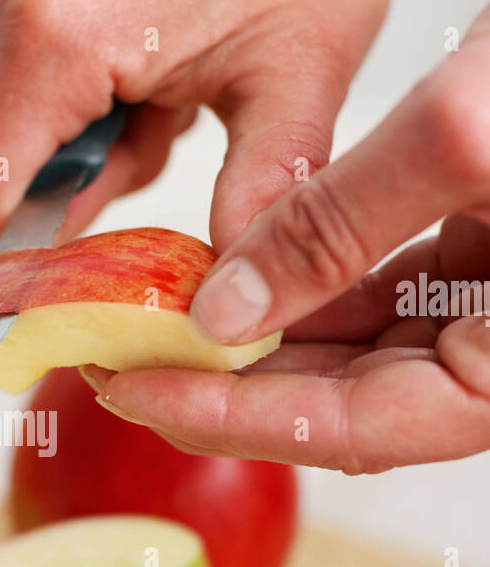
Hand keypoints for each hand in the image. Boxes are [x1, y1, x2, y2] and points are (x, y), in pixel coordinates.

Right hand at [0, 0, 462, 253]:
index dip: (19, 251)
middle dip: (73, 183)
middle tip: (163, 132)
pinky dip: (71, 90)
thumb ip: (256, 204)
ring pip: (1, 125)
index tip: (90, 246)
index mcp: (57, 33)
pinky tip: (140, 53)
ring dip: (79, 136)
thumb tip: (230, 305)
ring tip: (161, 84)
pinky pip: (10, 72)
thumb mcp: (299, 88)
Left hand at [94, 10, 489, 472]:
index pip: (348, 427)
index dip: (230, 415)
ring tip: (151, 315)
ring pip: (343, 350)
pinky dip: (292, 281)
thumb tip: (223, 315)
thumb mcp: (463, 139)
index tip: (131, 389)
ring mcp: (482, 313)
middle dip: (221, 383)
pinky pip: (364, 293)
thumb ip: (339, 229)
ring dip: (247, 333)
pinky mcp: (468, 259)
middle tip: (113, 359)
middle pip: (335, 402)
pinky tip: (223, 266)